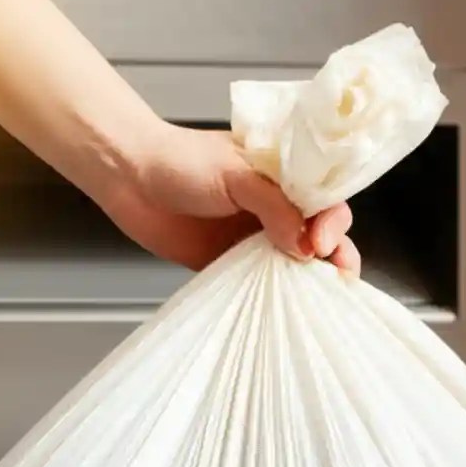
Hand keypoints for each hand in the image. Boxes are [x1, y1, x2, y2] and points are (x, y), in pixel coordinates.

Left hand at [95, 123, 359, 273]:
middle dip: (336, 255)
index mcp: (284, 176)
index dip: (332, 223)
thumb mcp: (235, 173)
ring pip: (297, 262)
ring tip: (322, 298)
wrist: (128, 177)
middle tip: (337, 275)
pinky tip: (285, 305)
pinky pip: (262, 282)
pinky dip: (276, 295)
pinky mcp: (232, 263)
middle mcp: (276, 207)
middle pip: (321, 234)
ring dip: (311, 280)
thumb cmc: (179, 160)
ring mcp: (255, 237)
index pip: (327, 200)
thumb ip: (273, 206)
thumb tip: (305, 245)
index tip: (320, 243)